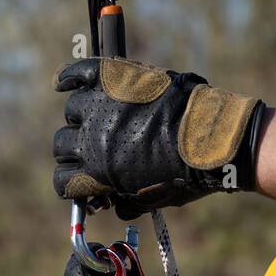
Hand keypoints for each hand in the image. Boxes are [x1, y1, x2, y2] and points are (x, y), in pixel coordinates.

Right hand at [52, 58, 264, 217]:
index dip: (73, 183)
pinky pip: (78, 72)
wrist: (213, 138)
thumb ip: (124, 203)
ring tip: (100, 117)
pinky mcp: (115, 78)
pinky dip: (68, 77)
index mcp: (97, 173)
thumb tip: (111, 203)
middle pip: (62, 144)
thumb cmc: (187, 174)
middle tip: (94, 149)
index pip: (63, 181)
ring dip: (83, 116)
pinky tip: (64, 83)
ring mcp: (101, 105)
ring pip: (73, 109)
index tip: (84, 181)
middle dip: (75, 151)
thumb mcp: (152, 202)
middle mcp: (91, 139)